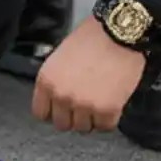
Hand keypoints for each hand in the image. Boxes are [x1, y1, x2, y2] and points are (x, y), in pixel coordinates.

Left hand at [32, 18, 145, 132]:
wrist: (119, 31)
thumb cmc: (92, 38)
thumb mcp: (60, 58)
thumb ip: (56, 81)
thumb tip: (57, 99)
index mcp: (46, 81)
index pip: (41, 113)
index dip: (54, 112)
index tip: (63, 109)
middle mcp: (61, 96)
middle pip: (62, 124)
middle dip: (74, 116)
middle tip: (85, 104)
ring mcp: (83, 105)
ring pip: (84, 128)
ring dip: (92, 118)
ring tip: (100, 100)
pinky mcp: (106, 110)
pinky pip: (105, 126)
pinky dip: (110, 118)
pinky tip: (113, 102)